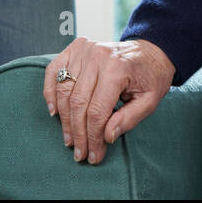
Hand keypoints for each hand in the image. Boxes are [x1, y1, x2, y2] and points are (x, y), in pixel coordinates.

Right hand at [43, 36, 175, 165]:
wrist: (151, 51)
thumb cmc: (150, 77)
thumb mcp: (150, 101)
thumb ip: (129, 119)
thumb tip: (106, 137)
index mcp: (117, 69)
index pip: (97, 111)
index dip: (93, 137)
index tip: (94, 155)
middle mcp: (98, 56)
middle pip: (78, 103)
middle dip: (78, 133)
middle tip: (80, 153)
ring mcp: (84, 50)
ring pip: (64, 91)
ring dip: (64, 120)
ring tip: (70, 140)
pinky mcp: (75, 47)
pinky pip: (53, 71)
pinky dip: (50, 92)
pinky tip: (54, 112)